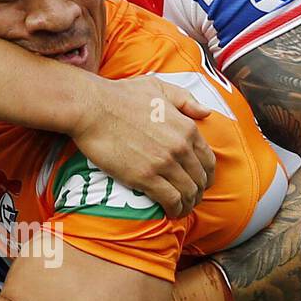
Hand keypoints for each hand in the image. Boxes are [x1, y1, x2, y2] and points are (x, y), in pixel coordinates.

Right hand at [73, 75, 215, 218]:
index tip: (200, 182)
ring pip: (188, 193)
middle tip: (191, 198)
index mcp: (186, 128)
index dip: (207, 175)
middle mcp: (180, 147)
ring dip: (188, 204)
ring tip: (182, 209)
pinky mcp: (145, 177)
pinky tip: (171, 212)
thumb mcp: (159, 88)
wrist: (92, 108)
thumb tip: (206, 112)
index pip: (208, 160)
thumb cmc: (121, 96)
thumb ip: (186, 100)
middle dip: (198, 192)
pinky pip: (170, 200)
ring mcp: (163, 163)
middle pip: (200, 179)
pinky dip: (175, 209)